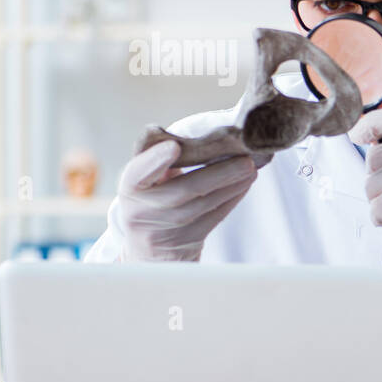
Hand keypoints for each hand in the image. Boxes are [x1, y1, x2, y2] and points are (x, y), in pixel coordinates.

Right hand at [116, 140, 258, 261]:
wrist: (149, 243)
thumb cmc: (151, 196)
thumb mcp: (145, 178)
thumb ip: (161, 159)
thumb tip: (200, 138)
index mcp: (130, 187)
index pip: (139, 173)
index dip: (156, 160)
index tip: (174, 146)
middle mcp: (144, 210)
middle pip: (185, 190)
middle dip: (219, 173)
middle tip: (245, 159)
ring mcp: (166, 229)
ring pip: (206, 204)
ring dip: (233, 185)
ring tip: (251, 168)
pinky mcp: (189, 239)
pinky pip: (216, 216)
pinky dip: (233, 197)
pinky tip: (245, 184)